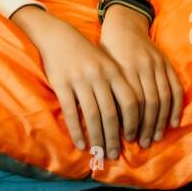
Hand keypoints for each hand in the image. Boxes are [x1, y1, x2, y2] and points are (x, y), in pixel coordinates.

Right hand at [12, 7, 138, 160]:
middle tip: (113, 154)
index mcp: (113, 71)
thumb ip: (119, 86)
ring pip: (91, 115)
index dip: (134, 122)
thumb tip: (130, 118)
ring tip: (98, 152)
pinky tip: (80, 143)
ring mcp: (79, 79)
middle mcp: (98, 76)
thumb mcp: (107, 64)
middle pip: (111, 113)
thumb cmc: (87, 54)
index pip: (130, 101)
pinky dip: (76, 130)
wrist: (58, 36)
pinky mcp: (61, 84)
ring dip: (97, 137)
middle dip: (114, 137)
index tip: (133, 138)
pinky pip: (71, 112)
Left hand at [99, 5, 182, 148]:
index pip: (131, 102)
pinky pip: (175, 88)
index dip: (130, 123)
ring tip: (154, 138)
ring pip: (162, 98)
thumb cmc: (106, 50)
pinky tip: (172, 123)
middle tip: (142, 144)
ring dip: (160, 122)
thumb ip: (105, 91)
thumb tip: (103, 124)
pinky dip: (175, 107)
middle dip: (145, 127)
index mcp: (123, 68)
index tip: (125, 139)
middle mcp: (141, 66)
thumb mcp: (101, 67)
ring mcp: (156, 64)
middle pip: (148, 103)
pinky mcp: (166, 63)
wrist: (123, 23)